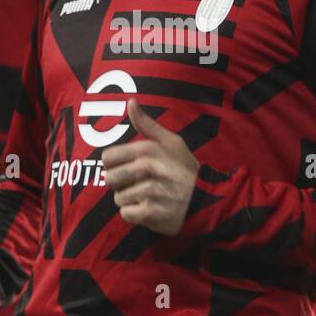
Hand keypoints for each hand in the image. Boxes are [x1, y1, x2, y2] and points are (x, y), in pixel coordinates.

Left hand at [102, 99, 199, 235]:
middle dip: (121, 183)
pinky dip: (135, 214)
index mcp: (148, 149)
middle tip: (137, 184)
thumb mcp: (171, 141)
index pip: (108, 157)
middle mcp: (147, 169)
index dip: (115, 164)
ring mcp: (149, 192)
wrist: (207, 199)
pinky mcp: (151, 213)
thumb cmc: (185, 169)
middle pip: (110, 179)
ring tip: (147, 196)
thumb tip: (130, 102)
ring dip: (129, 199)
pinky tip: (149, 208)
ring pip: (118, 198)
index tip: (127, 167)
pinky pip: (126, 214)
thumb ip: (146, 124)